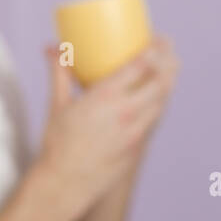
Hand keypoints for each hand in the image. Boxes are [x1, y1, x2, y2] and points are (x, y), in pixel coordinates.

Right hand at [33, 35, 178, 220]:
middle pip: (161, 81)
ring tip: (169, 68)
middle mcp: (126, 112)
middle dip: (169, 61)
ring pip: (164, 100)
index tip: (156, 39)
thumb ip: (59, 72)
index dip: (153, 50)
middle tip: (168, 49)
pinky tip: (157, 96)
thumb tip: (51, 47)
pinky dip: (161, 101)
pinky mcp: (140, 145)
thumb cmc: (57, 143)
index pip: (140, 67)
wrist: (66, 181)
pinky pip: (157, 117)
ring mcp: (137, 131)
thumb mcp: (57, 104)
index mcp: (105, 98)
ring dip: (169, 81)